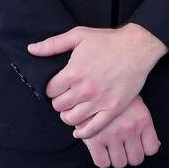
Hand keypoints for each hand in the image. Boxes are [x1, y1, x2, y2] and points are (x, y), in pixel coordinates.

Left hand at [27, 22, 168, 138]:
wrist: (137, 47)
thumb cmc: (108, 40)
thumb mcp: (78, 35)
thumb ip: (52, 44)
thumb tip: (31, 49)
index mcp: (73, 73)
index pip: (50, 91)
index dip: (52, 88)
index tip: (59, 86)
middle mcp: (84, 90)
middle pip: (59, 106)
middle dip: (60, 101)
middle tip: (67, 96)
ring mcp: (99, 101)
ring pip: (72, 119)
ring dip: (69, 115)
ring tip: (73, 108)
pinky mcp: (113, 109)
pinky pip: (93, 129)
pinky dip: (83, 132)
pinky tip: (80, 129)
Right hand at [81, 95, 160, 167]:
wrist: (92, 85)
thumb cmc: (116, 95)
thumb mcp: (136, 105)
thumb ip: (145, 126)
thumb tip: (157, 144)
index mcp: (143, 120)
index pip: (152, 149)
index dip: (144, 149)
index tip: (136, 144)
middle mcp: (130, 129)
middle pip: (136, 159)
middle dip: (129, 155)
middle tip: (122, 147)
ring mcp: (112, 135)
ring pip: (119, 163)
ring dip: (115, 158)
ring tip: (110, 147)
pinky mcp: (94, 139)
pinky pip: (102, 163)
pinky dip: (102, 159)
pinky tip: (100, 149)